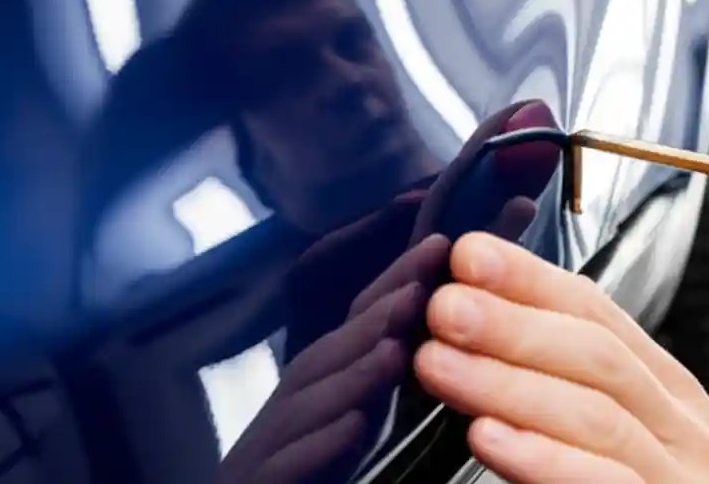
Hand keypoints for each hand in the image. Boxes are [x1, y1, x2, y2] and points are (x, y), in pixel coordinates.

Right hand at [217, 235, 447, 482]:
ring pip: (308, 404)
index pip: (356, 326)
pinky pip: (289, 465)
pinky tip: (356, 428)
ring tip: (394, 350)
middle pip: (331, 355)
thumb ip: (379, 371)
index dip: (394, 284)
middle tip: (421, 286)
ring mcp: (269, 445)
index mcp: (319, 384)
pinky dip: (322, 444)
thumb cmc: (306, 466)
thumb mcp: (352, 414)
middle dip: (376, 318)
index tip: (439, 246)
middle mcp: (291, 405)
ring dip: (352, 375)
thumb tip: (426, 320)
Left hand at [415, 233, 708, 483]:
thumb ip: (573, 396)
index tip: (468, 255)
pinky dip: (545, 459)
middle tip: (444, 304)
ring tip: (439, 363)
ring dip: (510, 382)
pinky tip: (490, 438)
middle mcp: (682, 430)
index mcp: (667, 396)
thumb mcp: (633, 442)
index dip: (533, 280)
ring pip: (596, 415)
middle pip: (597, 356)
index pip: (599, 315)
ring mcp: (683, 480)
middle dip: (514, 323)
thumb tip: (478, 347)